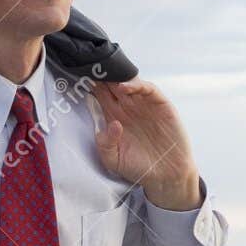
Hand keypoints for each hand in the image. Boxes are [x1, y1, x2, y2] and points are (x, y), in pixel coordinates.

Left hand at [91, 79, 201, 209]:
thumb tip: (112, 124)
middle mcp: (127, 107)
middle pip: (112, 84)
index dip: (90, 86)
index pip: (99, 95)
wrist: (166, 175)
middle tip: (92, 70)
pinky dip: (137, 85)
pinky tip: (124, 87)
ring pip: (129, 82)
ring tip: (106, 78)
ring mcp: (144, 104)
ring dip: (117, 77)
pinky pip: (148, 89)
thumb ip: (105, 145)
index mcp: (112, 116)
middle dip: (103, 76)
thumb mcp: (114, 160)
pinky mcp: (160, 104)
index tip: (80, 80)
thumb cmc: (139, 168)